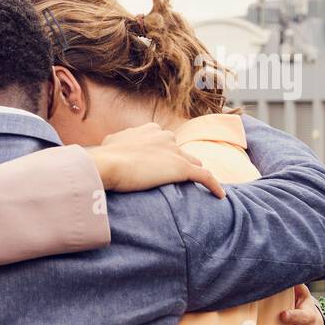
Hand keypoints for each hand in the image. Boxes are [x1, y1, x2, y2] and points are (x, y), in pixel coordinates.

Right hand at [89, 123, 225, 197]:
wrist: (108, 164)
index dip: (163, 153)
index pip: (164, 141)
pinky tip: (219, 194)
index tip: (158, 164)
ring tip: (196, 185)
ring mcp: (175, 152)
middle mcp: (166, 137)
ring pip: (193, 163)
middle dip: (178, 162)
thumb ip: (118, 143)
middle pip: (180, 152)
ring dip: (193, 172)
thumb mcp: (110, 143)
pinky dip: (214, 185)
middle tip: (172, 177)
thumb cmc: (104, 156)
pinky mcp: (182, 169)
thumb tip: (110, 148)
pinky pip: (205, 176)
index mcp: (151, 130)